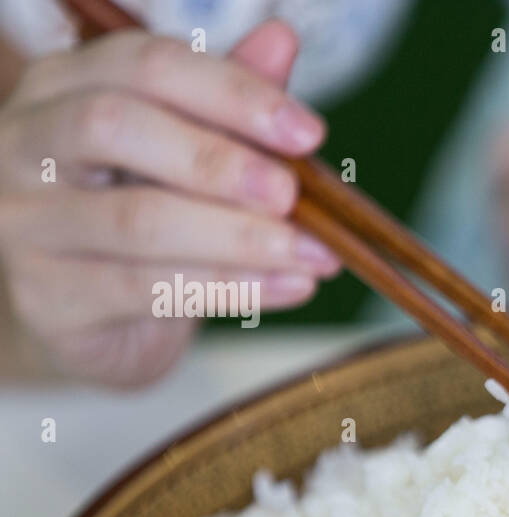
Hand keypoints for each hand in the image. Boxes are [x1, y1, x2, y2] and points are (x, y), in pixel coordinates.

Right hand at [0, 22, 339, 386]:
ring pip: (136, 219)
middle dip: (218, 161)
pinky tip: (290, 286)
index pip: (145, 65)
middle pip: (116, 127)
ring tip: (312, 253)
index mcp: (63, 86)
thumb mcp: (186, 156)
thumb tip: (280, 39)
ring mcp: (26, 221)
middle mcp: (28, 142)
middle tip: (292, 195)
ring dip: (239, 237)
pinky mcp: (47, 296)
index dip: (232, 92)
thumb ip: (227, 103)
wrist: (90, 318)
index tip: (308, 133)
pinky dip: (230, 288)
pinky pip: (144, 289)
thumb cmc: (141, 218)